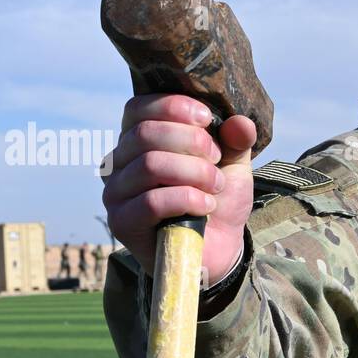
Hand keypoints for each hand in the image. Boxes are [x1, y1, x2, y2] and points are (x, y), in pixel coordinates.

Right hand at [100, 94, 256, 279]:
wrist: (217, 250)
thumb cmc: (216, 200)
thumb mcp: (232, 164)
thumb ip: (235, 140)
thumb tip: (241, 122)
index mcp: (138, 140)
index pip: (138, 108)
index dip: (173, 107)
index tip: (207, 119)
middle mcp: (118, 163)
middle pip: (146, 133)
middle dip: (192, 142)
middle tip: (216, 161)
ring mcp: (116, 193)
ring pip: (150, 165)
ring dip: (194, 173)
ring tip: (215, 186)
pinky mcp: (122, 222)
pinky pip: (150, 201)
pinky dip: (187, 199)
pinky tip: (206, 206)